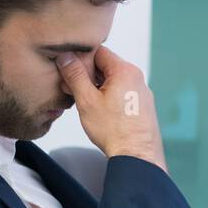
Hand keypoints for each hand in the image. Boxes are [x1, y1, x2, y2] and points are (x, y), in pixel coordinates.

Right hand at [57, 45, 166, 171]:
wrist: (137, 156)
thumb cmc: (114, 131)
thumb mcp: (87, 100)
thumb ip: (75, 75)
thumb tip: (66, 57)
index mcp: (125, 71)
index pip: (98, 52)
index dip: (80, 59)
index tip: (68, 71)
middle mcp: (137, 78)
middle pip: (106, 66)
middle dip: (87, 75)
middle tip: (71, 89)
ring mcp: (142, 92)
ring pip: (113, 81)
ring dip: (96, 87)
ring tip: (83, 102)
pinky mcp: (142, 106)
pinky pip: (122, 93)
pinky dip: (108, 97)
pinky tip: (98, 111)